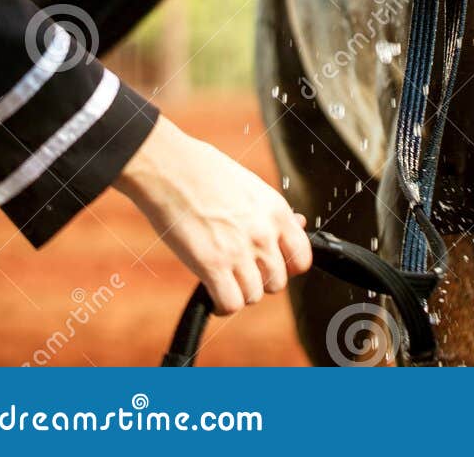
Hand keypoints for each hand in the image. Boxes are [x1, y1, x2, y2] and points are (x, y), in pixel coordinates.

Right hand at [115, 116, 311, 314]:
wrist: (171, 167)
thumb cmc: (206, 173)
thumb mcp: (252, 187)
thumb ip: (273, 213)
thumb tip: (299, 225)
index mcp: (276, 210)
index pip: (302, 258)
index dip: (288, 267)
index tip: (272, 265)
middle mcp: (263, 232)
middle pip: (277, 283)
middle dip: (259, 280)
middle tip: (240, 270)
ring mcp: (239, 251)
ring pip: (254, 296)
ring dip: (239, 292)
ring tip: (224, 278)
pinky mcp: (212, 265)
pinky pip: (230, 304)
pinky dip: (221, 305)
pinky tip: (213, 293)